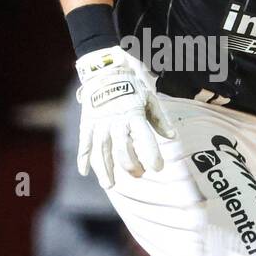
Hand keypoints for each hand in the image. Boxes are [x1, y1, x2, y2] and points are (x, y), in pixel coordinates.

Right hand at [76, 47, 176, 189]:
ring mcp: (99, 123)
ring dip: (105, 169)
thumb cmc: (131, 86)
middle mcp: (116, 121)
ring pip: (102, 150)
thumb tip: (172, 137)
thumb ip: (159, 119)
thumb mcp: (149, 98)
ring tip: (109, 185)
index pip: (144, 139)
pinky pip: (84, 142)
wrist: (105, 70)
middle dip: (131, 165)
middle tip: (139, 174)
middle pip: (123, 149)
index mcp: (134, 115)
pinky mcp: (86, 122)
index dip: (151, 155)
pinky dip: (83, 157)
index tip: (158, 168)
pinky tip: (84, 171)